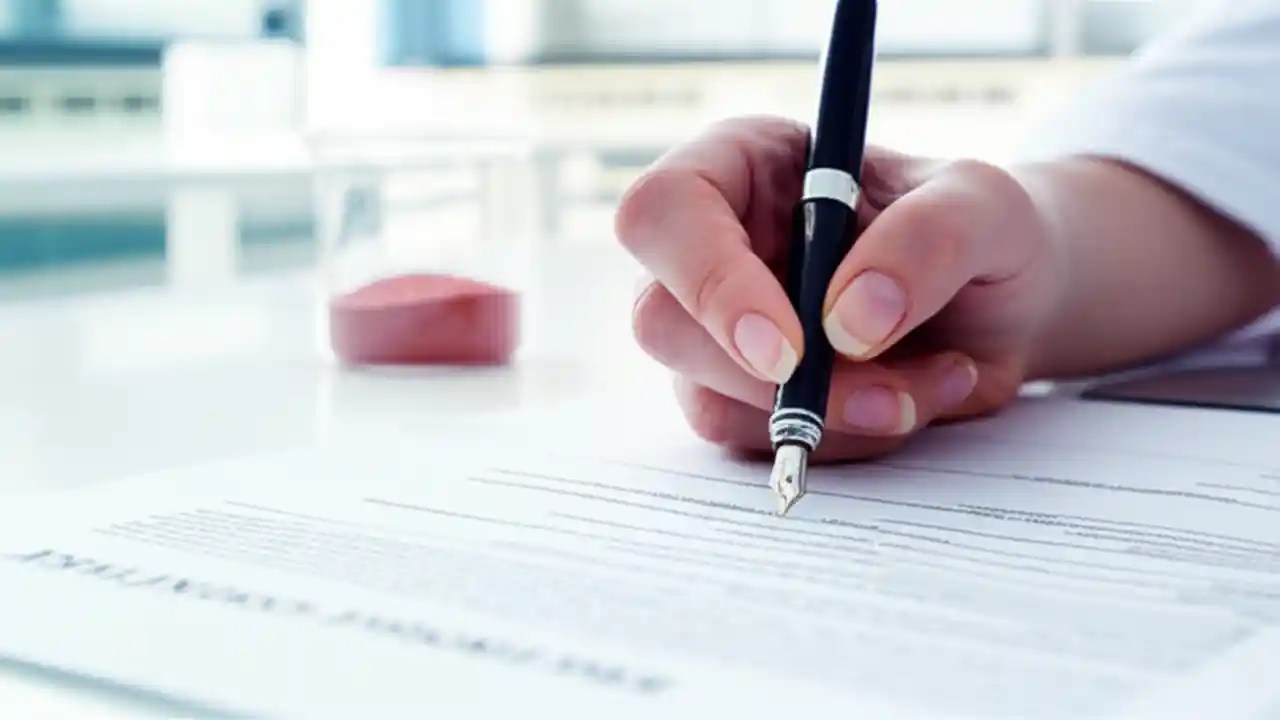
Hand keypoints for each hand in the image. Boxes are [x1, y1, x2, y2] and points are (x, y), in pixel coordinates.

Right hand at [615, 116, 1063, 460]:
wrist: (1007, 305)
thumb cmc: (983, 230)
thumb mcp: (985, 206)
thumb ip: (928, 240)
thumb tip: (849, 323)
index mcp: (743, 167)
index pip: (664, 211)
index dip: (707, 282)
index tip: (789, 348)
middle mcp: (715, 248)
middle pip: (659, 321)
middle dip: (769, 379)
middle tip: (881, 393)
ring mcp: (719, 330)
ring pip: (709, 400)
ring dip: (828, 416)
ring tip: (928, 384)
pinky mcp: (745, 398)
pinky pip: (758, 444)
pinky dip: (845, 441)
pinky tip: (909, 400)